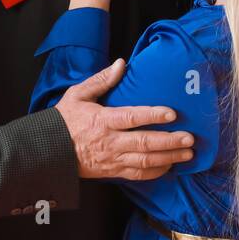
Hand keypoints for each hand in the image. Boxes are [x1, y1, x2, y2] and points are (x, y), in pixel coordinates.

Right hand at [55, 58, 193, 181]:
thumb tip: (121, 64)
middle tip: (189, 137)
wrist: (49, 150)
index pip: (132, 118)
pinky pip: (137, 174)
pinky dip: (155, 172)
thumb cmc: (64, 120)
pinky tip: (169, 166)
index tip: (172, 113)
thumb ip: (101, 80)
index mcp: (102, 120)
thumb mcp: (78, 94)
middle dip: (170, 141)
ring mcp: (112, 159)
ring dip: (168, 158)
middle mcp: (110, 142)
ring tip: (187, 153)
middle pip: (144, 143)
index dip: (152, 115)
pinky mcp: (112, 171)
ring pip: (145, 161)